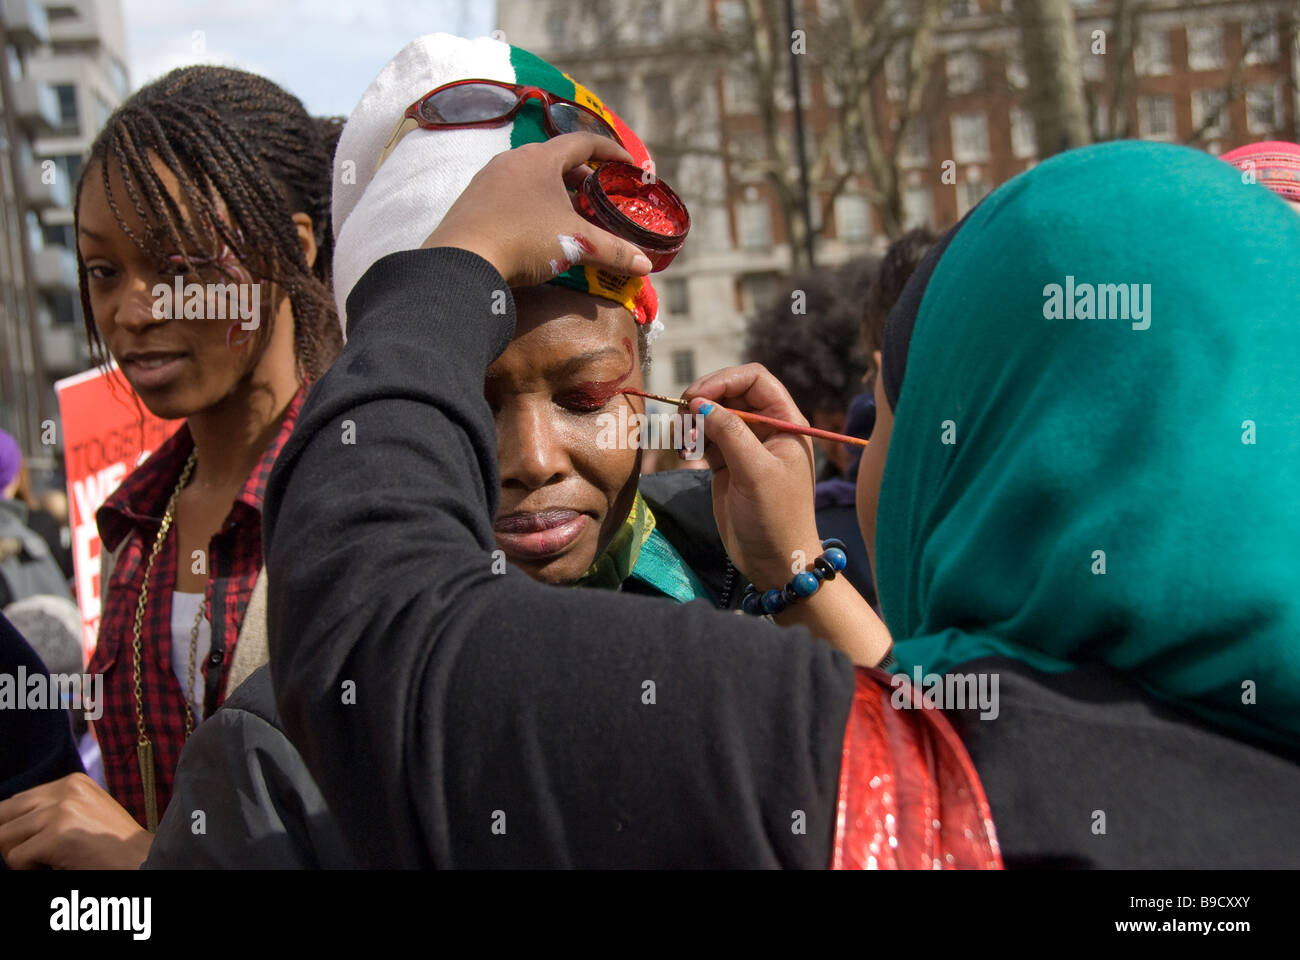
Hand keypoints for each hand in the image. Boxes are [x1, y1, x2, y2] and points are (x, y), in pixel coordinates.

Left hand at [0, 773, 151, 868]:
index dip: (15, 828)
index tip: (33, 844)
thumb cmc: (111, 848)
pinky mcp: (58, 833)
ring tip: (51, 861)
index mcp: (73, 781)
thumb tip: (6, 824)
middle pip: (3, 814)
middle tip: (37, 857)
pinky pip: (15, 858)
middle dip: (11, 841)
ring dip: (20, 856)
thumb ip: (49, 811)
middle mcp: (65, 789)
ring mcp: (61, 809)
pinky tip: (58, 866)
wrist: (142, 862)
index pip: (16, 802)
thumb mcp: (82, 815)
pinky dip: (29, 870)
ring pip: (3, 838)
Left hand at [421, 132, 653, 287]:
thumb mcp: (575, 244)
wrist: (463, 261)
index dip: (610, 152)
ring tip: (571, 213)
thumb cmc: (523, 240)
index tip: (628, 165)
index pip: (583, 142)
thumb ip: (613, 251)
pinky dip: (531, 203)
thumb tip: (644, 264)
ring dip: (555, 190)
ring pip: (531, 176)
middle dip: (582, 176)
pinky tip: (537, 226)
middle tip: (601, 196)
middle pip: (556, 159)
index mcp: (540, 158)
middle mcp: (513, 160)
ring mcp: (488, 179)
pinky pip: (510, 193)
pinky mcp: (472, 201)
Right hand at [684, 363, 821, 588]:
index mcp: (785, 422)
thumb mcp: (756, 472)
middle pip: (730, 392)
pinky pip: (704, 437)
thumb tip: (699, 402)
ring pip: (713, 414)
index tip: (697, 396)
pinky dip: (690, 438)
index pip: (755, 379)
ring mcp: (744, 446)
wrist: (774, 562)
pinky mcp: (726, 464)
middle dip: (704, 398)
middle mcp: (766, 428)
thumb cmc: (776, 517)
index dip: (724, 380)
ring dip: (692, 419)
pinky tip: (684, 450)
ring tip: (681, 437)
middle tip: (681, 415)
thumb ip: (729, 432)